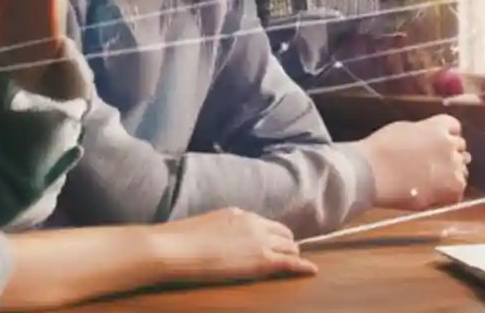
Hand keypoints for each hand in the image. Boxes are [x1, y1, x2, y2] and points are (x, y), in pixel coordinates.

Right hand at [149, 208, 317, 281]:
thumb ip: (217, 230)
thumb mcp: (202, 227)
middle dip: (287, 243)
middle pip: (281, 232)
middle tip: (289, 254)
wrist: (174, 248)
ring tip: (298, 263)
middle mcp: (253, 222)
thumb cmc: (177, 241)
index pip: (264, 223)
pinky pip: (289, 262)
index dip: (272, 234)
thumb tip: (215, 238)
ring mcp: (259, 240)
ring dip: (293, 254)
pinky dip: (302, 266)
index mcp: (237, 213)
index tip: (274, 241)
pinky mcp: (261, 259)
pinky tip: (311, 271)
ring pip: (289, 246)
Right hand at [360, 114, 469, 209]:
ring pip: (461, 169)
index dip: (446, 136)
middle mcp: (450, 143)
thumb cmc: (381, 148)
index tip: (437, 143)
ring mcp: (453, 166)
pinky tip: (432, 194)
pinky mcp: (451, 188)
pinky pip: (458, 191)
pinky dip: (448, 194)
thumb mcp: (404, 129)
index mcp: (439, 125)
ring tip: (432, 181)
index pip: (455, 127)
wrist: (372, 173)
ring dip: (451, 173)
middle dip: (450, 154)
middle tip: (434, 164)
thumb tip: (428, 142)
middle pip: (460, 148)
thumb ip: (423, 133)